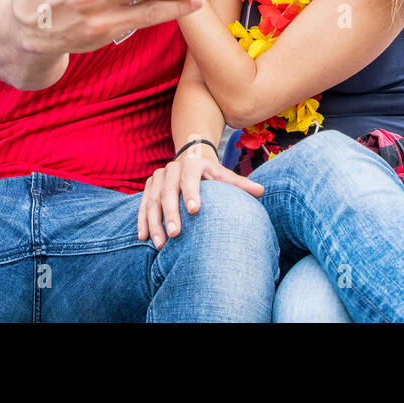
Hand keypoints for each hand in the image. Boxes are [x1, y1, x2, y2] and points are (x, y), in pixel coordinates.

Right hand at [136, 147, 263, 249]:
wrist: (189, 159)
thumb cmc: (210, 174)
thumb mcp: (223, 176)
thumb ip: (239, 184)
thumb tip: (261, 191)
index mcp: (193, 164)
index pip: (190, 177)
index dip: (191, 192)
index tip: (194, 210)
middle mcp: (172, 168)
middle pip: (168, 191)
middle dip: (171, 213)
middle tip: (175, 234)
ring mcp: (158, 177)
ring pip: (152, 200)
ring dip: (154, 222)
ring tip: (160, 243)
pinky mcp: (148, 186)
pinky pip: (142, 204)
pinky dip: (142, 220)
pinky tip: (143, 237)